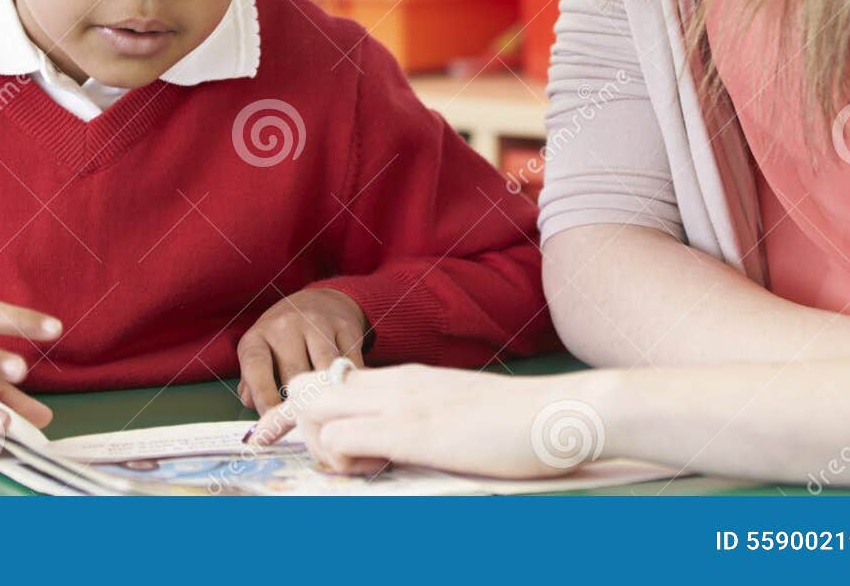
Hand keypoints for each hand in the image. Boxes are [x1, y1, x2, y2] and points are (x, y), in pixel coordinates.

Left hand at [236, 286, 367, 411]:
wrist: (320, 301)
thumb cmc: (283, 340)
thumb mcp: (261, 356)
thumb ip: (254, 387)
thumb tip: (264, 416)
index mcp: (258, 336)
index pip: (256, 367)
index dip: (264, 396)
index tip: (273, 420)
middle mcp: (285, 326)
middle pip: (294, 373)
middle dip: (300, 402)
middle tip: (305, 423)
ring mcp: (317, 323)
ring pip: (323, 369)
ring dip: (327, 393)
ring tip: (328, 411)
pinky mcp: (345, 327)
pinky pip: (349, 363)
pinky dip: (349, 382)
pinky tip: (346, 392)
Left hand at [249, 364, 610, 479]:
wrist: (558, 413)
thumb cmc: (519, 424)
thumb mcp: (460, 414)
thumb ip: (425, 421)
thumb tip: (399, 447)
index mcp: (407, 378)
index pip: (333, 381)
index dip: (302, 409)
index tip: (292, 435)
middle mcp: (395, 382)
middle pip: (309, 389)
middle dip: (296, 427)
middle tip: (325, 459)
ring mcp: (401, 403)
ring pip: (313, 410)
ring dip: (319, 447)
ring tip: (359, 468)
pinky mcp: (411, 431)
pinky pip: (339, 440)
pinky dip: (340, 462)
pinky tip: (374, 471)